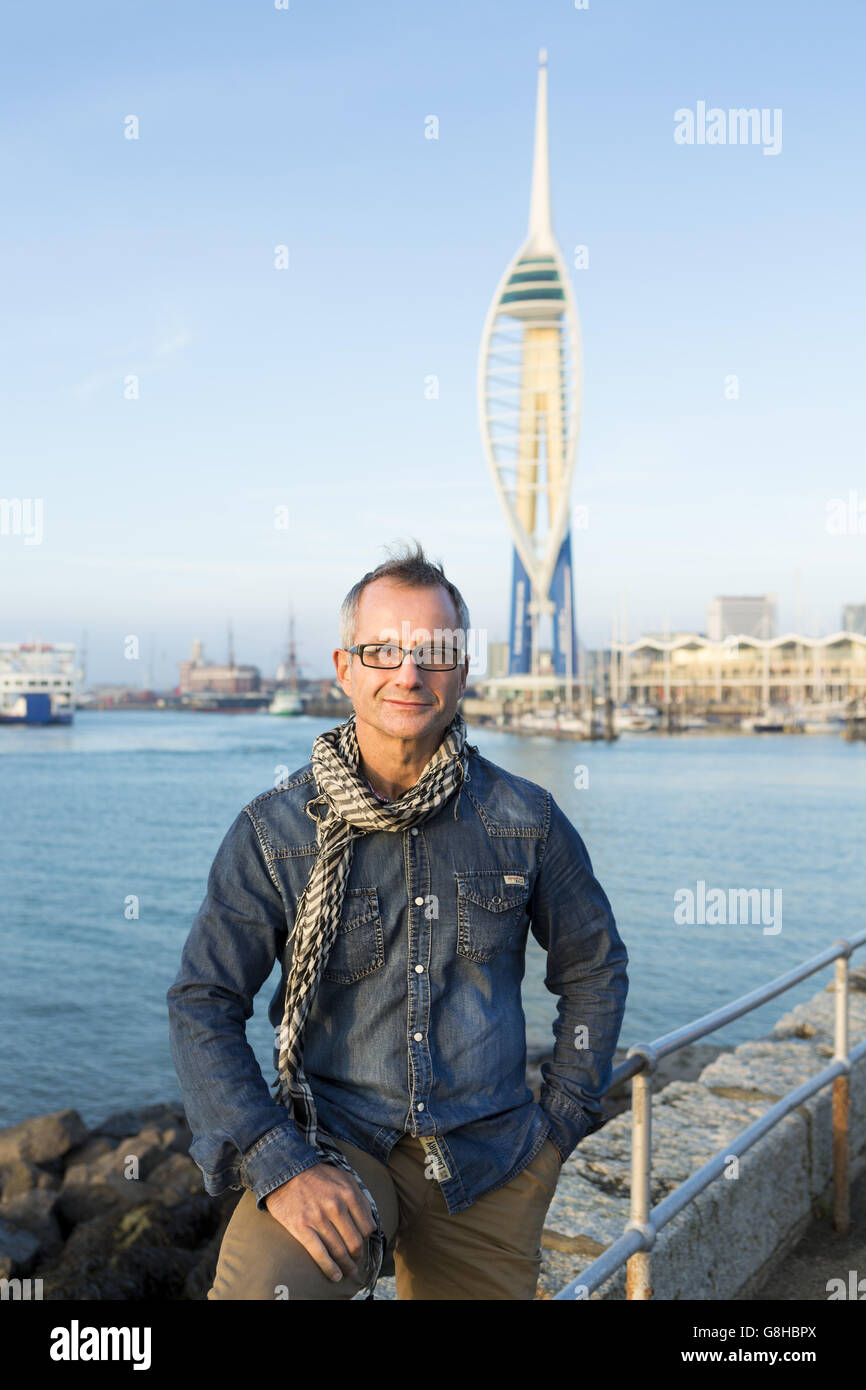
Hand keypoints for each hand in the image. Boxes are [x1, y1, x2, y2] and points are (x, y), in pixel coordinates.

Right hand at [264, 1161, 376, 1283]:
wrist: (285, 1171)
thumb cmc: (317, 1175)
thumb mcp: (344, 1177)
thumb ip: (359, 1197)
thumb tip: (369, 1220)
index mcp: (349, 1193)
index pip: (367, 1226)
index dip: (366, 1239)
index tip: (363, 1244)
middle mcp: (336, 1207)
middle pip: (355, 1242)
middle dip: (358, 1256)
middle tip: (356, 1262)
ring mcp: (318, 1219)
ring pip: (339, 1250)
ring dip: (347, 1265)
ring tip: (349, 1272)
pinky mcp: (302, 1228)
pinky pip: (320, 1254)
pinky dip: (330, 1269)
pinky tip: (336, 1276)